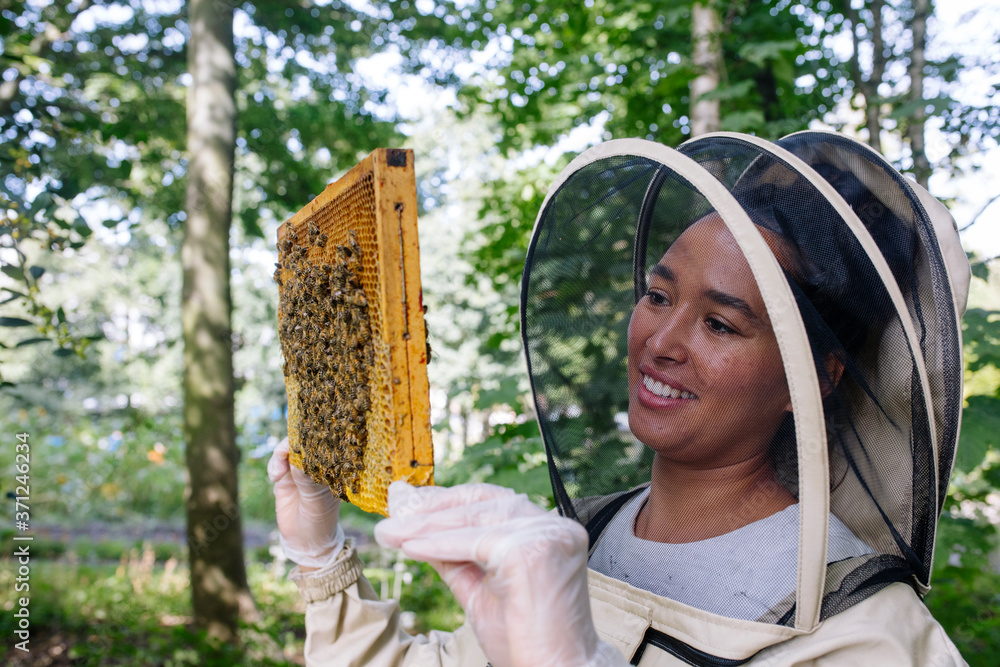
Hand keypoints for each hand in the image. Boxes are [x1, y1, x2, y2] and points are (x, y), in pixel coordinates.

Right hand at [268, 437, 343, 568]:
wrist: (304, 541)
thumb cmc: (320, 520)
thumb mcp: (317, 499)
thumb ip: (308, 478)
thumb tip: (298, 455)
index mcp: (334, 466)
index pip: (327, 442)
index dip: (317, 433)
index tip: (307, 428)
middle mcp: (318, 464)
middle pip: (306, 441)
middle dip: (295, 440)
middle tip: (286, 448)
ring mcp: (300, 470)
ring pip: (288, 450)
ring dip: (281, 454)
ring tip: (279, 470)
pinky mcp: (284, 477)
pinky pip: (276, 463)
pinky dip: (274, 465)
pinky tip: (275, 477)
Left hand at [375, 482, 622, 666]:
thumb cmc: (523, 640)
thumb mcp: (479, 590)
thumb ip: (454, 558)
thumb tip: (414, 531)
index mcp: (546, 530)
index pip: (491, 501)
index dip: (447, 500)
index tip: (407, 502)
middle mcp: (553, 526)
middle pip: (483, 502)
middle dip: (432, 507)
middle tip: (391, 512)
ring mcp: (547, 535)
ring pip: (476, 518)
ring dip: (427, 524)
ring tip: (391, 532)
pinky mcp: (533, 550)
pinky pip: (474, 542)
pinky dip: (438, 544)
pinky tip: (410, 547)